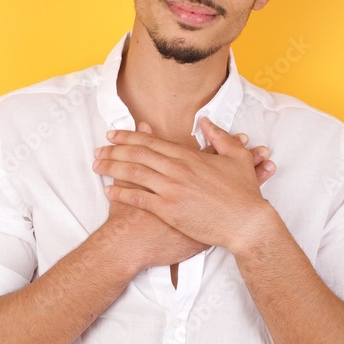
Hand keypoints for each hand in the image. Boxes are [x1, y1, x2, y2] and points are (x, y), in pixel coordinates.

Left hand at [94, 117, 279, 250]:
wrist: (246, 223)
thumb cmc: (243, 193)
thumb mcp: (236, 157)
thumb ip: (219, 136)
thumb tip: (205, 121)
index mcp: (189, 156)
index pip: (152, 141)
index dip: (130, 136)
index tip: (114, 134)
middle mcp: (176, 170)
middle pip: (137, 154)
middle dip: (114, 150)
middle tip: (99, 149)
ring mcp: (171, 190)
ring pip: (134, 173)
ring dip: (112, 167)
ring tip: (98, 165)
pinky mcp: (169, 210)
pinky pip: (138, 198)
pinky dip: (121, 192)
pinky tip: (109, 190)